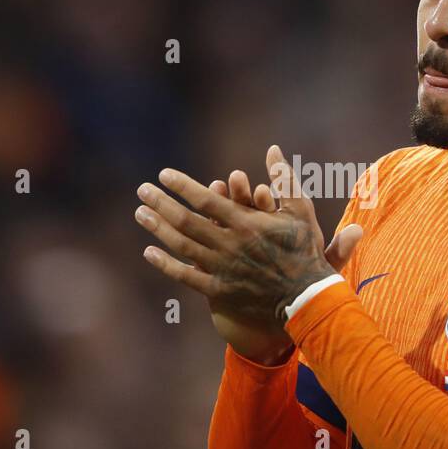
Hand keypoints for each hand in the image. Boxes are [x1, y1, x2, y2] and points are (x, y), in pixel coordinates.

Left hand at [136, 146, 363, 363]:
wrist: (307, 299)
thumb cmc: (304, 250)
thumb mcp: (301, 210)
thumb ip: (285, 179)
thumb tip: (272, 149)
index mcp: (247, 223)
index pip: (206, 200)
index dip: (182, 186)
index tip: (164, 175)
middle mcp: (230, 244)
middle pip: (186, 220)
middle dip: (161, 203)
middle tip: (142, 190)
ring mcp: (222, 268)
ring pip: (182, 245)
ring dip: (158, 228)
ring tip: (141, 213)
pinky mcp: (219, 290)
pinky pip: (186, 276)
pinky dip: (166, 264)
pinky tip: (149, 251)